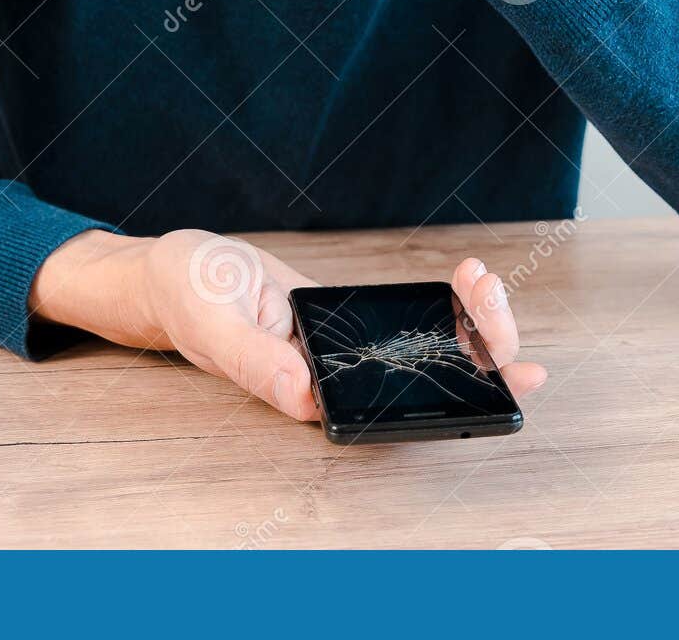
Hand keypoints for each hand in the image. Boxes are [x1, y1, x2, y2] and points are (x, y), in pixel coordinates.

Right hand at [30, 229, 546, 421]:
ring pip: (428, 350)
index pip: (398, 408)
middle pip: (429, 380)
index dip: (460, 395)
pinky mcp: (349, 323)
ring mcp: (346, 352)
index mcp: (308, 394)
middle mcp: (335, 380)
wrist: (171, 270)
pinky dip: (446, 303)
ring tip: (485, 279)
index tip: (506, 366)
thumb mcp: (215, 324)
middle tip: (493, 296)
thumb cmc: (184, 297)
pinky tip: (469, 277)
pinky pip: (410, 320)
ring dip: (471, 322)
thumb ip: (256, 362)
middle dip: (481, 345)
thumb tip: (304, 398)